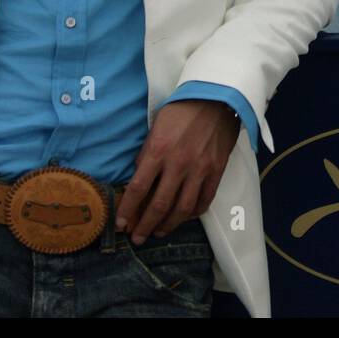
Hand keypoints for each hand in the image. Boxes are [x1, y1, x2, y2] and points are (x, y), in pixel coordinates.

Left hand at [116, 99, 239, 244]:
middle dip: (145, 226)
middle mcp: (178, 164)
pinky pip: (204, 201)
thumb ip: (147, 156)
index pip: (138, 189)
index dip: (128, 210)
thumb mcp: (156, 129)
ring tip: (159, 232)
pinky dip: (192, 214)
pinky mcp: (216, 171)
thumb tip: (139, 181)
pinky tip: (183, 218)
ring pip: (182, 209)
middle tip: (137, 238)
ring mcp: (200, 170)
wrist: (216, 99)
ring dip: (168, 225)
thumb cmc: (181, 111)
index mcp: (158, 151)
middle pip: (159, 205)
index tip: (122, 223)